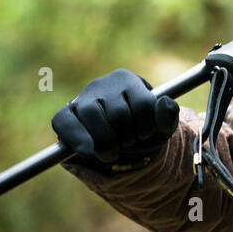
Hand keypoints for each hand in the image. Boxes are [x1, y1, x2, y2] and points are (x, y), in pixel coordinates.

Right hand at [51, 68, 179, 163]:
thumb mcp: (160, 126)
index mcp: (127, 80)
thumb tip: (165, 103)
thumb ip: (167, 116)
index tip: (145, 134)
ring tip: (112, 151)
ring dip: (107, 142)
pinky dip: (77, 137)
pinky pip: (65, 121)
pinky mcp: (65, 114)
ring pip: (93, 115)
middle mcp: (103, 84)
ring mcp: (83, 98)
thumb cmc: (138, 130)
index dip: (148, 127)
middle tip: (127, 144)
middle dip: (127, 138)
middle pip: (119, 113)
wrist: (115, 141)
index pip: (143, 104)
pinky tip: (87, 151)